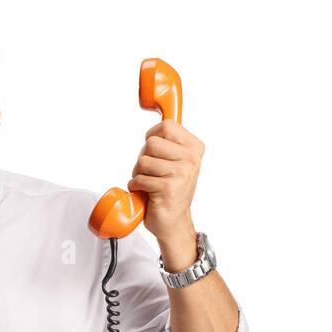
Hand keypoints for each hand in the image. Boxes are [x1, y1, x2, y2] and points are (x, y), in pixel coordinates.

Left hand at [128, 119, 203, 242]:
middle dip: (143, 158)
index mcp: (194, 147)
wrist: (174, 221)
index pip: (166, 126)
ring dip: (139, 174)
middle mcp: (191, 158)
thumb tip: (159, 110)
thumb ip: (169, 139)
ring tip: (149, 183)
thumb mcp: (175, 159)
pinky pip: (140, 178)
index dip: (152, 136)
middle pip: (151, 143)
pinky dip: (136, 187)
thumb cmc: (170, 189)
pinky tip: (146, 193)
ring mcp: (182, 173)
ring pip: (143, 161)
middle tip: (151, 172)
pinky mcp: (169, 188)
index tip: (154, 149)